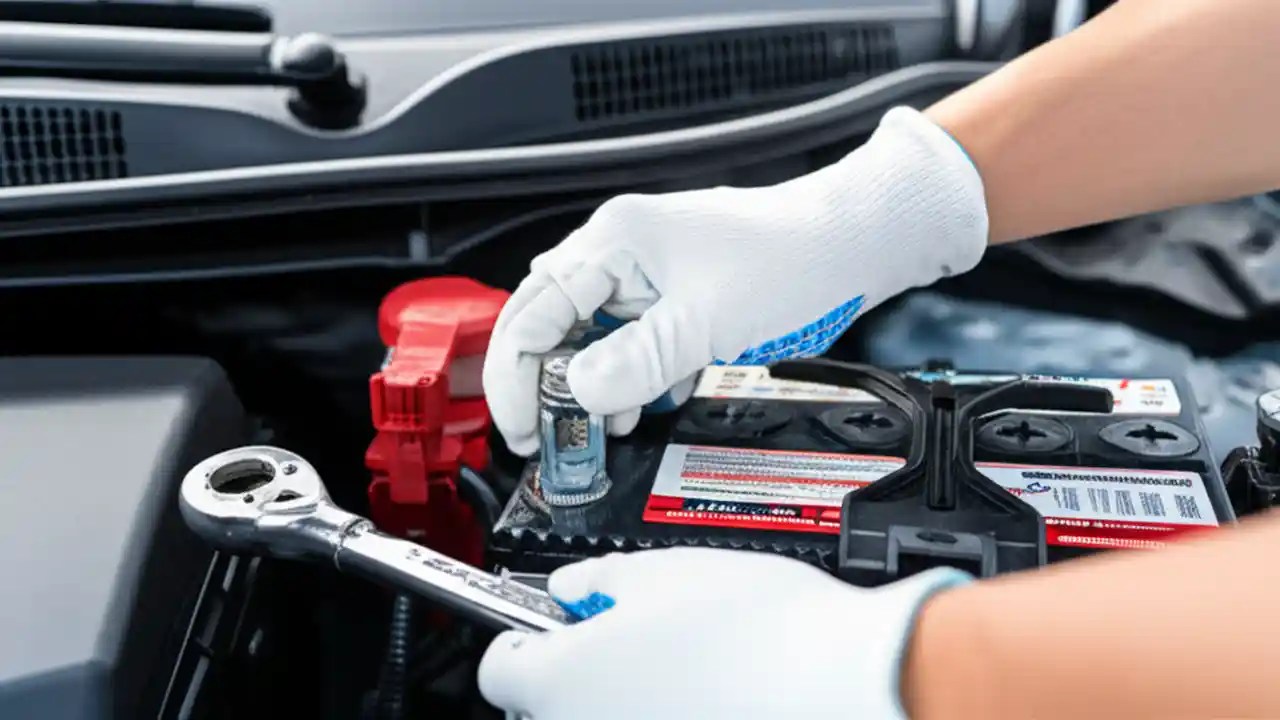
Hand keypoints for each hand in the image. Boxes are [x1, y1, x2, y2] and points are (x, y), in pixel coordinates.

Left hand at [478, 548, 970, 719]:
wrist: (848, 687)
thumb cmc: (764, 634)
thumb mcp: (663, 569)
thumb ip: (596, 579)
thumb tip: (574, 588)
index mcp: (561, 681)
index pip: (501, 664)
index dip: (528, 633)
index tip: (558, 621)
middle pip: (550, 703)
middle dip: (583, 667)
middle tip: (638, 632)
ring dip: (627, 697)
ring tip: (688, 663)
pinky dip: (666, 714)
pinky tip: (713, 692)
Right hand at [482, 106, 988, 454]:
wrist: (853, 244)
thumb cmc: (791, 259)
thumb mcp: (704, 324)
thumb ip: (634, 364)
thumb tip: (578, 395)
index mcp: (613, 243)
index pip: (532, 315)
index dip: (519, 380)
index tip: (526, 431)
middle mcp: (620, 253)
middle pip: (553, 328)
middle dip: (548, 387)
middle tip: (550, 441)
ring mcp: (646, 276)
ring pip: (591, 341)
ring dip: (592, 388)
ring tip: (601, 431)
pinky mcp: (674, 298)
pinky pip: (630, 345)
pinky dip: (630, 380)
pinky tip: (642, 406)